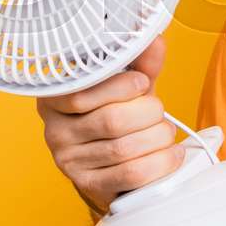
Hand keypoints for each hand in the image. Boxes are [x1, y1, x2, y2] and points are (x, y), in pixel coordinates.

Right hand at [35, 34, 187, 214]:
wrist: (114, 159)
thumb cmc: (118, 113)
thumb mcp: (127, 86)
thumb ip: (141, 63)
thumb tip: (154, 40)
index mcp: (55, 98)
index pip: (82, 94)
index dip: (119, 87)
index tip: (143, 82)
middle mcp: (54, 131)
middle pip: (110, 121)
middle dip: (148, 113)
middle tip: (158, 111)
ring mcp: (68, 162)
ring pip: (124, 148)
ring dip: (158, 137)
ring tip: (166, 132)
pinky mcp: (89, 185)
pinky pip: (131, 174)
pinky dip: (161, 162)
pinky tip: (172, 153)